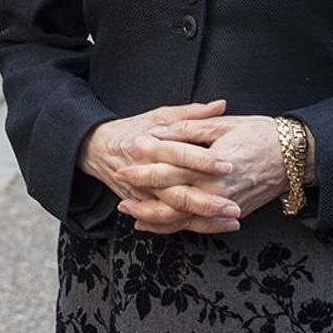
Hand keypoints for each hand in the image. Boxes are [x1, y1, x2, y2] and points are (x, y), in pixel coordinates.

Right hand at [78, 101, 240, 233]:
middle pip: (176, 192)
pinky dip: (191, 227)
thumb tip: (221, 105)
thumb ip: (192, 113)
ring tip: (232, 221)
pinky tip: (215, 227)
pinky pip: (168, 223)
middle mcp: (142, 172)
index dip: (203, 161)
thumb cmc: (134, 128)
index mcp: (148, 146)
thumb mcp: (159, 115)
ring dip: (204, 221)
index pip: (178, 154)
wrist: (98, 148)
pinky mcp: (142, 206)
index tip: (228, 165)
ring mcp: (140, 194)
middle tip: (234, 206)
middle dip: (207, 202)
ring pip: (174, 214)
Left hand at [114, 115, 287, 233]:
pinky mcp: (231, 215)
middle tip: (119, 179)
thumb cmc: (260, 134)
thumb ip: (188, 128)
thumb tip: (157, 133)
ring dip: (152, 215)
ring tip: (128, 210)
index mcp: (213, 165)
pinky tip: (155, 225)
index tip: (129, 149)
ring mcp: (224, 206)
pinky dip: (174, 228)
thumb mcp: (223, 124)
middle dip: (142, 188)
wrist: (294, 157)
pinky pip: (197, 227)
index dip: (148, 157)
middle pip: (171, 194)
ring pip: (180, 218)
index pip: (171, 164)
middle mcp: (217, 191)